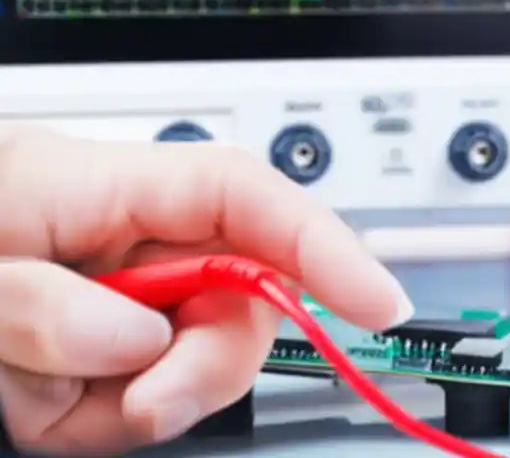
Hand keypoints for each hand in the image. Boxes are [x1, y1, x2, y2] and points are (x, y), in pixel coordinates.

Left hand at [0, 128, 412, 455]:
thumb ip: (39, 305)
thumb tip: (134, 339)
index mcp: (95, 185)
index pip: (246, 198)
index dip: (325, 243)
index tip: (377, 303)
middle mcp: (119, 236)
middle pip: (235, 297)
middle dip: (195, 367)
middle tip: (139, 404)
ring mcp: (107, 295)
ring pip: (175, 366)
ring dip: (103, 404)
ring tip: (21, 388)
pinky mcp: (88, 346)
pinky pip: (117, 404)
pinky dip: (70, 420)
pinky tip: (21, 394)